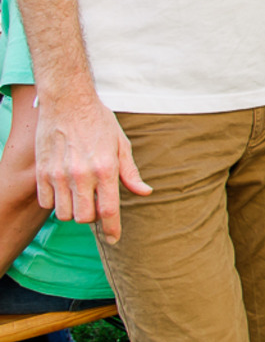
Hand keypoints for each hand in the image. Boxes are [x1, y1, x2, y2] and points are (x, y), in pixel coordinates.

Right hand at [34, 93, 151, 241]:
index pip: (109, 210)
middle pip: (85, 218)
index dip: (113, 229)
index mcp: (105, 169)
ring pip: (64, 214)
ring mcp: (59, 175)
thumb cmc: (99, 122)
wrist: (68, 102)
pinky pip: (46, 203)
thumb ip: (130, 172)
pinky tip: (63, 189)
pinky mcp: (42, 173)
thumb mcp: (121, 144)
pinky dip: (55, 202)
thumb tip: (145, 193)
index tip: (114, 239)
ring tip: (79, 195)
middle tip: (96, 204)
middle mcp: (82, 175)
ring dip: (73, 210)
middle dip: (92, 217)